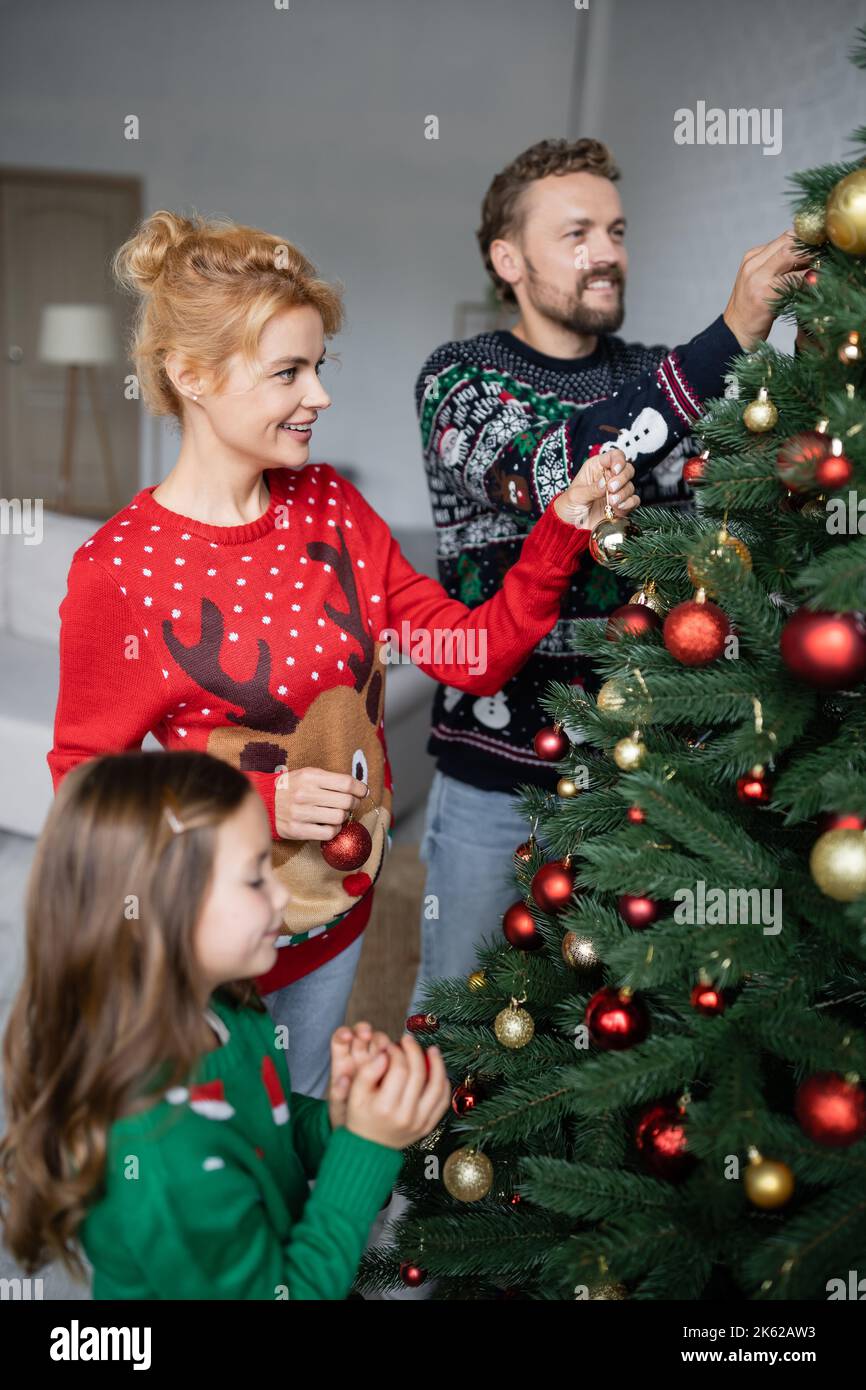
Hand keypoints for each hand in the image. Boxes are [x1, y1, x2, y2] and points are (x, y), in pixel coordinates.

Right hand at [274, 767, 367, 840]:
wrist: (266, 803)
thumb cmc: (293, 788)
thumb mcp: (308, 775)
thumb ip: (332, 780)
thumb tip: (361, 789)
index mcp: (310, 776)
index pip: (346, 783)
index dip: (360, 788)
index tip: (363, 792)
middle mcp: (304, 794)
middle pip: (346, 801)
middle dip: (354, 803)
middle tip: (351, 804)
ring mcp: (300, 813)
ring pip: (339, 818)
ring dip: (344, 817)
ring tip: (338, 813)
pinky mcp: (298, 830)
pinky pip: (329, 832)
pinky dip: (335, 829)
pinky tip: (330, 824)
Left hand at [327, 1021, 390, 1128]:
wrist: (365, 1132)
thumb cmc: (348, 1116)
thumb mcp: (339, 1109)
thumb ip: (338, 1094)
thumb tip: (342, 1080)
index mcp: (342, 1063)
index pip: (340, 1040)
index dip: (344, 1034)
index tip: (348, 1036)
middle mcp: (359, 1057)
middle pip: (363, 1034)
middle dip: (365, 1031)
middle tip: (368, 1036)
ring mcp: (377, 1060)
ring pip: (380, 1041)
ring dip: (382, 1040)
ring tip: (384, 1048)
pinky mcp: (393, 1067)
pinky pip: (397, 1054)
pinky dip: (399, 1052)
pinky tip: (401, 1055)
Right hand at [344, 1034, 450, 1149]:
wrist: (368, 1149)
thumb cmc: (359, 1117)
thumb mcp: (354, 1095)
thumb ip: (367, 1072)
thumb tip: (385, 1054)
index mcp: (385, 1107)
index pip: (399, 1069)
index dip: (397, 1052)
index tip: (392, 1045)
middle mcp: (406, 1116)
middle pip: (418, 1074)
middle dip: (415, 1051)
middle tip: (409, 1040)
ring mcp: (419, 1123)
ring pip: (437, 1087)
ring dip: (437, 1064)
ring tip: (432, 1049)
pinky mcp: (427, 1127)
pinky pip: (442, 1102)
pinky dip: (443, 1084)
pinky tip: (438, 1071)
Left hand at [553, 448, 637, 529]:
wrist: (570, 527)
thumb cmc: (569, 506)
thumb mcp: (576, 495)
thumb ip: (591, 489)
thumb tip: (605, 483)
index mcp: (596, 467)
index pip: (614, 456)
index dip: (618, 460)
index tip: (615, 470)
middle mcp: (609, 477)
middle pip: (627, 469)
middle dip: (622, 478)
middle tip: (611, 488)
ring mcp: (616, 492)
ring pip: (630, 486)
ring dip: (623, 493)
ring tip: (611, 501)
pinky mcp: (622, 506)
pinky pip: (634, 501)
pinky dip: (629, 503)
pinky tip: (618, 507)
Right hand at [723, 230, 811, 350]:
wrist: (734, 335)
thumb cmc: (752, 311)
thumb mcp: (761, 282)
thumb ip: (778, 267)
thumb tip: (810, 256)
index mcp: (752, 257)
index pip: (785, 237)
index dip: (807, 239)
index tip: (822, 247)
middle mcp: (753, 264)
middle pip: (788, 241)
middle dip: (811, 246)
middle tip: (827, 255)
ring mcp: (757, 278)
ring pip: (791, 254)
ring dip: (811, 259)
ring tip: (823, 267)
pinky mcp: (764, 294)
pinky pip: (793, 278)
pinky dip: (808, 278)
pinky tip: (816, 282)